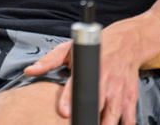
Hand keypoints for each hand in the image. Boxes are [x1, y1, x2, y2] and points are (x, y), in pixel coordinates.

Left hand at [24, 21, 145, 124]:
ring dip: (105, 124)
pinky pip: (129, 119)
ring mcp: (119, 91)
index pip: (78, 86)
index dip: (70, 100)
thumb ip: (49, 61)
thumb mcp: (70, 49)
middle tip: (80, 122)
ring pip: (113, 116)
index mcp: (90, 67)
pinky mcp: (130, 98)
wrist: (126, 43)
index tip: (65, 112)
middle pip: (97, 106)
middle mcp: (106, 80)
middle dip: (88, 118)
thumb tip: (29, 71)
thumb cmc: (95, 48)